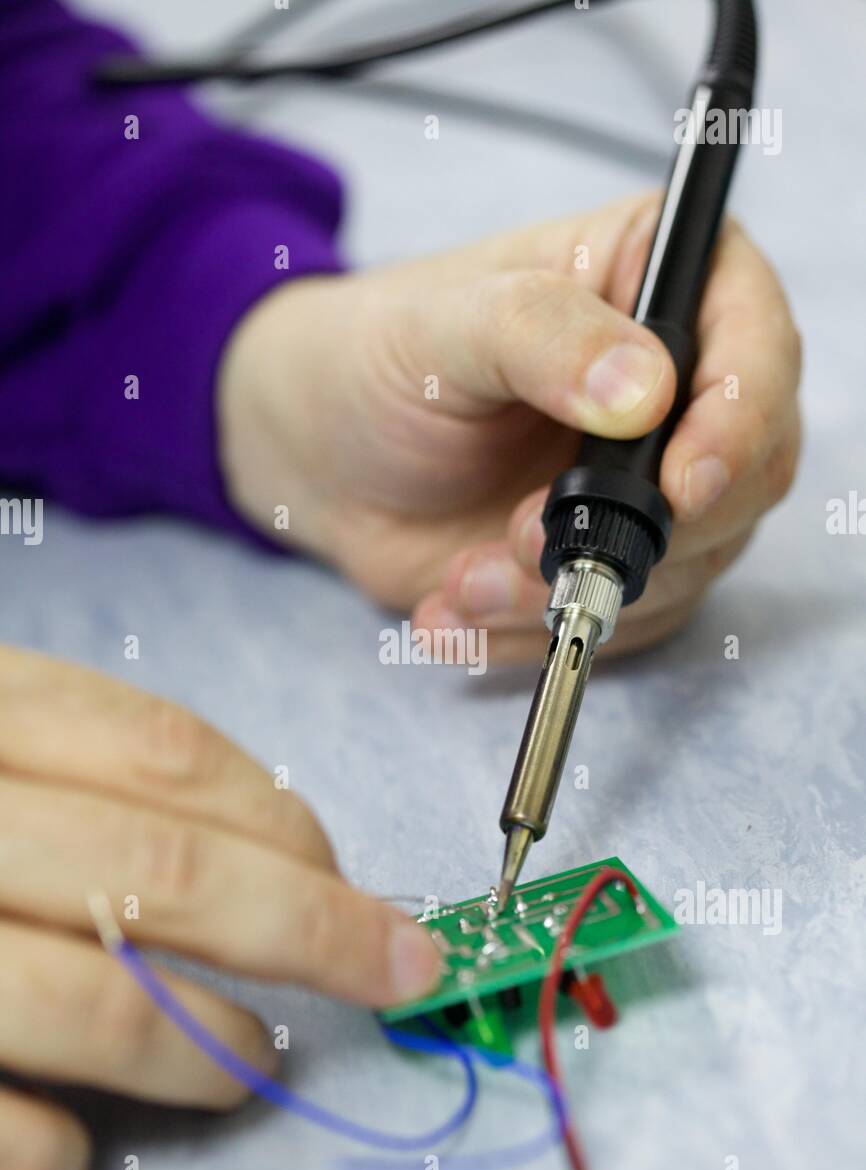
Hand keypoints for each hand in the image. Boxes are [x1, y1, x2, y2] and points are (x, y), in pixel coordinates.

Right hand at [0, 646, 439, 1169]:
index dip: (290, 828)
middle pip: (161, 869)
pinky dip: (63, 1152)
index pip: (169, 757)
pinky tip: (79, 1144)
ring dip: (207, 1047)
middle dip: (312, 931)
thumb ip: (92, 782)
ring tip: (250, 1064)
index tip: (359, 885)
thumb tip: (279, 862)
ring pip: (97, 1003)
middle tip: (396, 969)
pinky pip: (0, 1137)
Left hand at [219, 193, 800, 661]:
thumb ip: (542, 336)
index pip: (756, 346)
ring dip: (575, 590)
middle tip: (526, 537)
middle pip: (748, 473)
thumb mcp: (443, 327)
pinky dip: (537, 630)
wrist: (320, 456)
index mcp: (655, 284)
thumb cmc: (378, 360)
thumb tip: (644, 387)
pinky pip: (621, 618)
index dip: (740, 421)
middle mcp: (678, 389)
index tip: (683, 486)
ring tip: (465, 578)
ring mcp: (652, 483)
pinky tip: (456, 607)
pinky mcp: (616, 558)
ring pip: (686, 565)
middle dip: (644, 532)